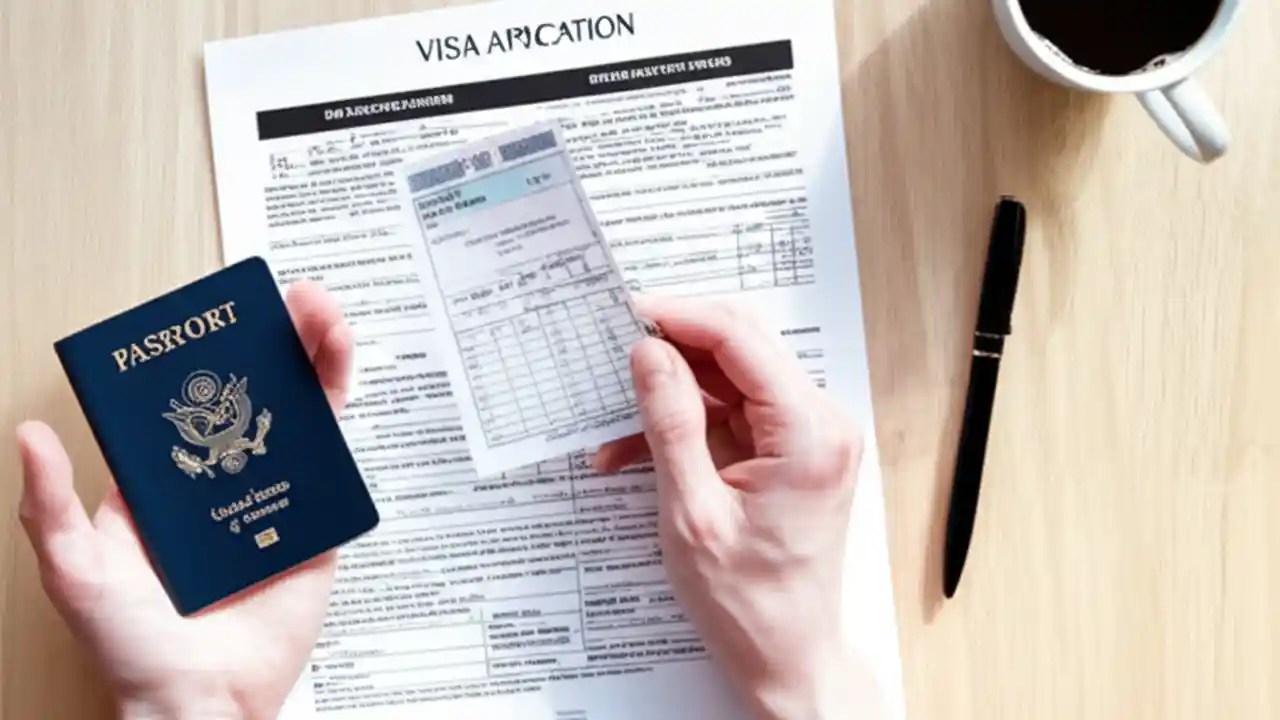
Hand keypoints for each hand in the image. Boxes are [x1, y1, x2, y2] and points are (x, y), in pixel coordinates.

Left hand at [17, 282, 352, 719]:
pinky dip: (341, 410)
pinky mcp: (316, 521)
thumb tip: (31, 437)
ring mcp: (275, 495)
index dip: (210, 355)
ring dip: (316, 359)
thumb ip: (50, 509)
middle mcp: (224, 480)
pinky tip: (340, 370)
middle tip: (284, 304)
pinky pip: (334, 461)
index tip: (217, 320)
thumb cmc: (135, 649)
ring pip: (301, 415)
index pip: (193, 401)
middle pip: (257, 394)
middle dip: (276, 341)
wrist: (206, 703)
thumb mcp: (77, 573)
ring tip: (321, 317)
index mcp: (168, 484)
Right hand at [596, 296, 885, 719]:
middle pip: (740, 348)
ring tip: (615, 428)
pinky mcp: (791, 451)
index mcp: (808, 434)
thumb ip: (670, 425)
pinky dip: (686, 424)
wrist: (787, 655)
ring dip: (671, 394)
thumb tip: (649, 353)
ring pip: (730, 379)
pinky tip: (636, 451)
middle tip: (614, 351)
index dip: (679, 317)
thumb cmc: (748, 602)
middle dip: (673, 347)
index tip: (627, 312)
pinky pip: (732, 413)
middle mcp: (820, 423)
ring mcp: (809, 436)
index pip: (740, 339)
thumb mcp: (691, 513)